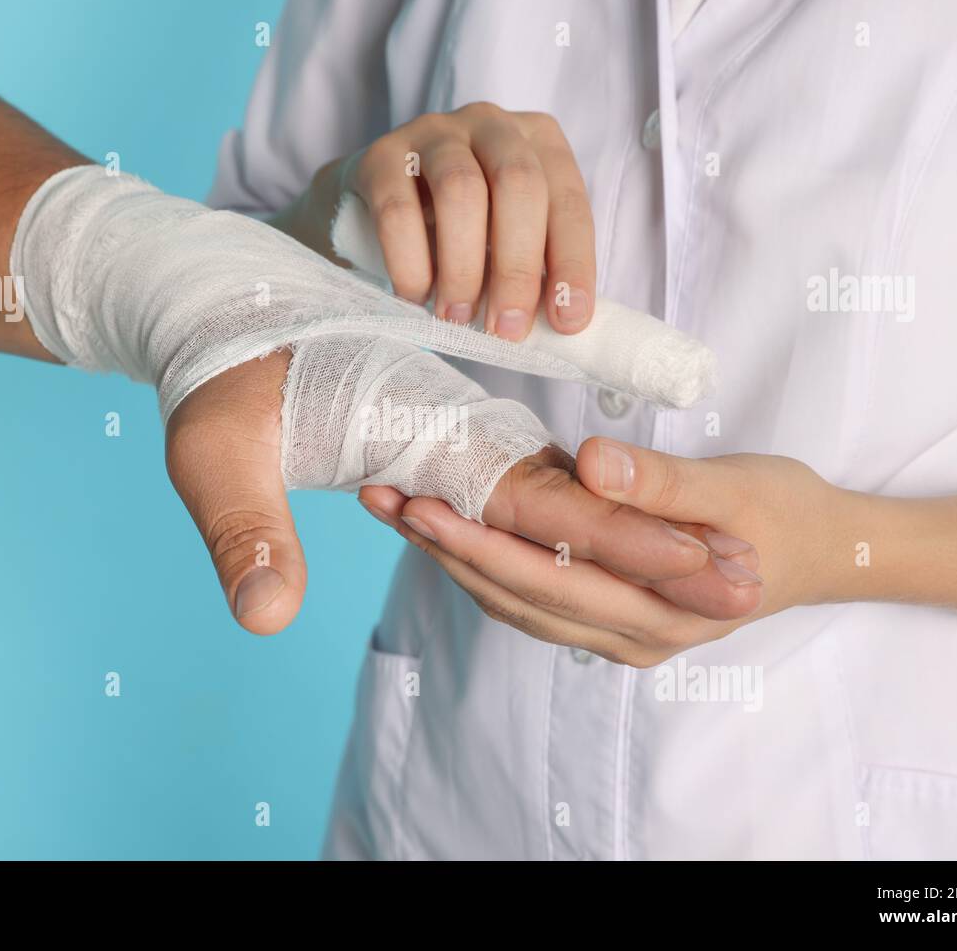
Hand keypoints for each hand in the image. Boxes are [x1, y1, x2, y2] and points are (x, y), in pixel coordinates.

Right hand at [165, 352, 757, 638]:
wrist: (209, 337)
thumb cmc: (210, 390)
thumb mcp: (218, 459)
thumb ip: (246, 535)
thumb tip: (265, 619)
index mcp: (417, 496)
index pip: (534, 532)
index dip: (616, 548)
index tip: (704, 566)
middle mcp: (449, 501)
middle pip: (566, 542)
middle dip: (653, 562)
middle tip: (746, 581)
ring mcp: (457, 473)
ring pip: (558, 517)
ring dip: (634, 536)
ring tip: (714, 549)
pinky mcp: (458, 442)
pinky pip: (534, 480)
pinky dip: (590, 492)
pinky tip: (625, 499)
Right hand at [273, 102, 595, 338]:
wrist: (374, 206)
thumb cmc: (461, 230)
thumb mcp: (509, 239)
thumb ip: (538, 269)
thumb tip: (560, 323)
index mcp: (540, 141)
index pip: (567, 201)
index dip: (573, 263)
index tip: (567, 322)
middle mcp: (491, 124)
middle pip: (517, 184)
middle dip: (517, 267)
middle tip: (506, 328)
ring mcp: (434, 132)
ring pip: (460, 191)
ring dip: (464, 267)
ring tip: (457, 317)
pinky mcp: (381, 155)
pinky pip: (398, 209)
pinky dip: (411, 264)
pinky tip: (415, 297)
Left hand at [360, 440, 843, 666]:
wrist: (828, 551)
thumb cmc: (786, 513)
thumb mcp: (736, 487)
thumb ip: (662, 484)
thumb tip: (592, 466)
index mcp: (664, 611)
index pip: (550, 581)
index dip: (480, 544)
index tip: (420, 503)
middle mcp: (634, 638)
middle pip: (518, 597)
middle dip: (446, 548)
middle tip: (384, 498)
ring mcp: (622, 636)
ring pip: (519, 603)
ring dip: (456, 559)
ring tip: (399, 509)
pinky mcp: (613, 619)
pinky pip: (536, 600)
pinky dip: (490, 566)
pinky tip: (453, 533)